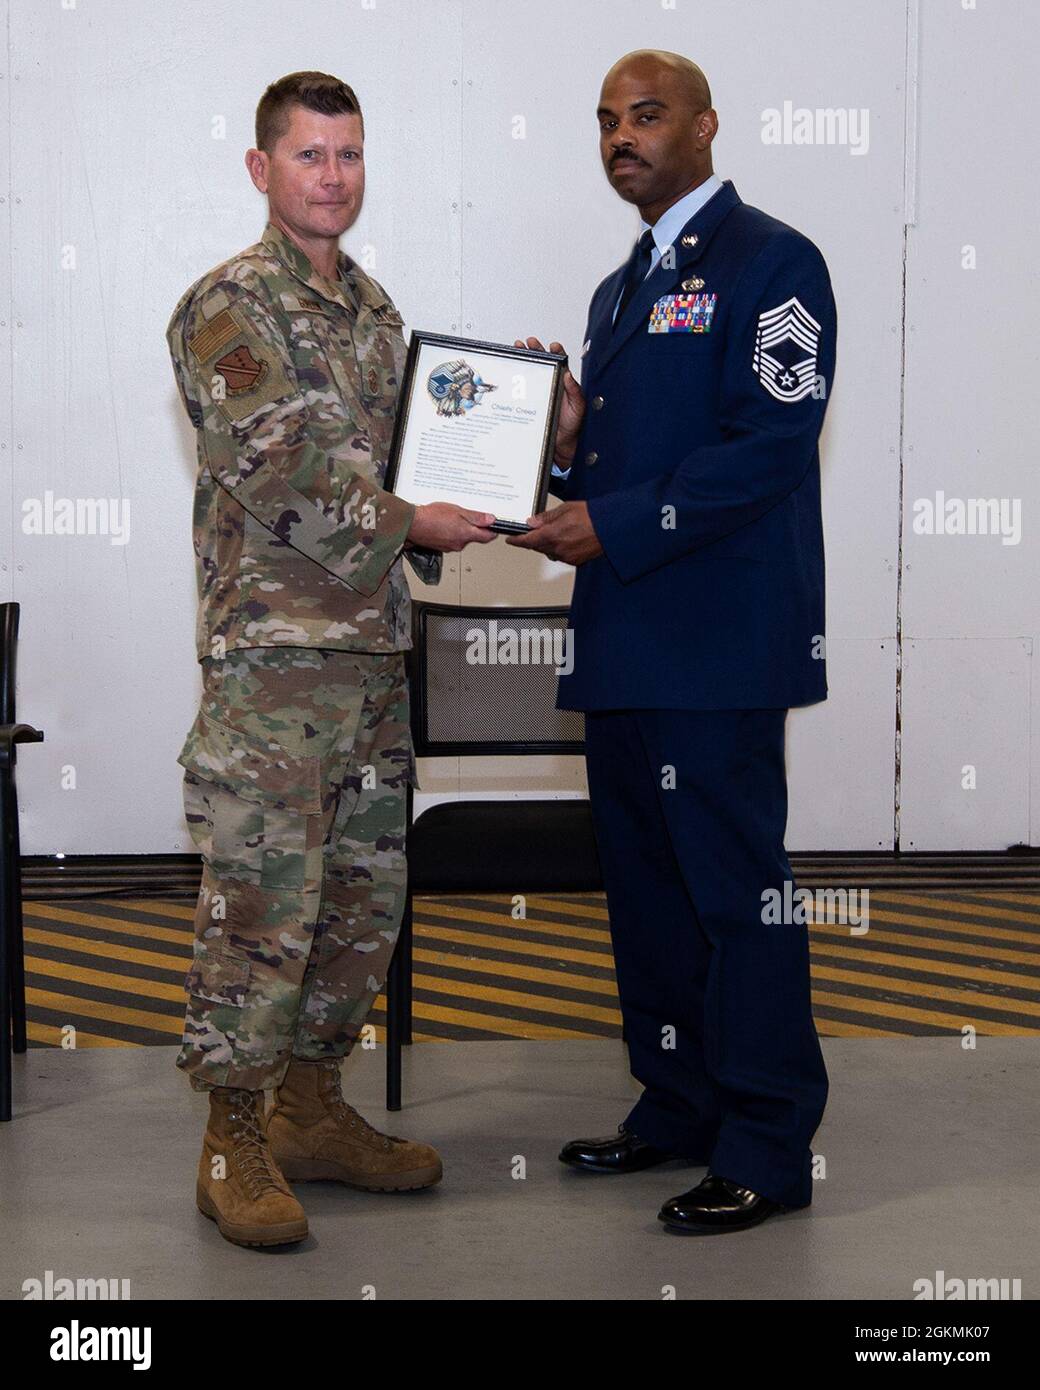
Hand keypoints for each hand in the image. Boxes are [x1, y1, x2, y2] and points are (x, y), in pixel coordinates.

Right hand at [407, 502, 497, 552]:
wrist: (411, 524)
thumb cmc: (431, 517)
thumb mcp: (457, 510)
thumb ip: (476, 517)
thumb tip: (491, 520)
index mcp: (466, 535)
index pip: (488, 537)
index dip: (492, 530)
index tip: (492, 525)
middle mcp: (460, 544)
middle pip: (474, 537)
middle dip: (473, 527)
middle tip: (466, 515)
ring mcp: (450, 547)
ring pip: (462, 539)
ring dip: (460, 529)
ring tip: (450, 518)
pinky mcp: (441, 547)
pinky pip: (451, 540)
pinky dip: (450, 533)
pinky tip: (442, 524)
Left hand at [505, 501, 602, 565]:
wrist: (610, 527)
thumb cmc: (592, 516)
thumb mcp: (565, 509)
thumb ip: (546, 517)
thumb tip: (532, 522)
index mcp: (552, 534)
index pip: (527, 540)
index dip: (517, 540)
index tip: (510, 539)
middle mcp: (558, 548)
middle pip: (537, 547)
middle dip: (533, 540)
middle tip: (533, 531)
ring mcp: (566, 556)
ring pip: (549, 552)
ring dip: (547, 544)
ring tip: (556, 532)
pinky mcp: (575, 561)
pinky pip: (561, 556)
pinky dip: (559, 549)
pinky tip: (566, 539)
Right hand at [514, 337, 584, 463]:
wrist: (563, 444)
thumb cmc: (573, 425)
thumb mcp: (578, 407)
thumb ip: (575, 392)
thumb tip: (569, 375)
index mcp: (563, 383)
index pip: (559, 363)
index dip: (555, 352)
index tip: (552, 345)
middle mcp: (550, 385)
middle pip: (541, 363)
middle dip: (534, 350)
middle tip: (527, 343)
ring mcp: (538, 394)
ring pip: (529, 374)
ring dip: (523, 361)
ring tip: (517, 350)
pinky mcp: (528, 403)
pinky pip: (521, 391)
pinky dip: (514, 382)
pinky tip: (509, 374)